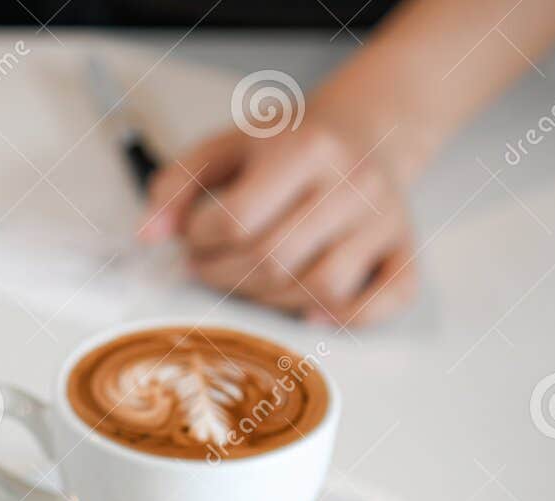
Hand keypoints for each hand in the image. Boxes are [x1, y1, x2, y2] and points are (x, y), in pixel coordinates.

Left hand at [139, 119, 417, 326]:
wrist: (366, 128)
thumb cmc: (288, 145)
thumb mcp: (225, 147)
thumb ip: (176, 186)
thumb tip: (148, 235)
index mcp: (307, 148)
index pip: (237, 220)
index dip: (200, 241)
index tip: (196, 237)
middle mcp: (353, 183)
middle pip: (272, 260)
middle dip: (224, 275)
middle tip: (209, 265)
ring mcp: (384, 219)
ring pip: (317, 288)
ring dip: (267, 298)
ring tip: (248, 277)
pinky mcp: (405, 248)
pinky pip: (387, 300)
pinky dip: (347, 317)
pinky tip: (311, 314)